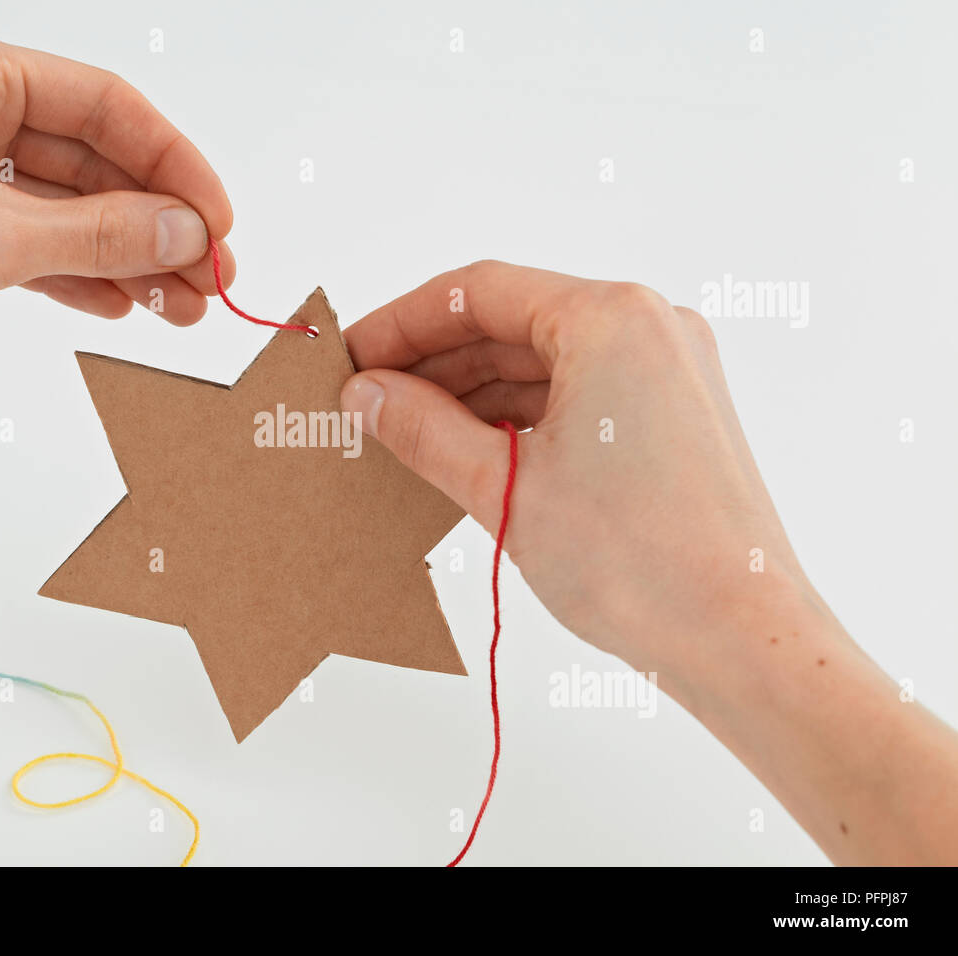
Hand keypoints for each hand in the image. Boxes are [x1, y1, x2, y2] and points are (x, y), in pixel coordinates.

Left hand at [0, 25, 232, 512]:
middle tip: (211, 283)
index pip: (107, 106)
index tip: (220, 225)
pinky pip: (28, 239)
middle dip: (154, 226)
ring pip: (63, 207)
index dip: (175, 166)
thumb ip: (105, 233)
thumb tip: (190, 234)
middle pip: (91, 159)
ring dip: (123, 258)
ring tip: (178, 310)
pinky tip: (119, 306)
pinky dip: (74, 273)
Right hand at [341, 260, 802, 676]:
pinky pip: (577, 394)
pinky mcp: (674, 416)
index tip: (350, 357)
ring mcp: (669, 372)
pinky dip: (518, 416)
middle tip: (366, 402)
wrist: (743, 639)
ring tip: (405, 433)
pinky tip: (466, 449)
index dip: (402, 324)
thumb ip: (423, 428)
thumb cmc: (639, 563)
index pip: (480, 292)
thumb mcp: (503, 488)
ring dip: (471, 392)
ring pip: (543, 362)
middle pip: (512, 322)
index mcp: (613, 320)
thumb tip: (366, 395)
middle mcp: (649, 328)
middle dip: (433, 362)